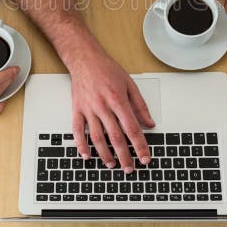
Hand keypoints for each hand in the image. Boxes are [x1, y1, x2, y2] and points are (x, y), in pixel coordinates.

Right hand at [69, 50, 155, 172]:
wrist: (84, 59)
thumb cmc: (107, 69)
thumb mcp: (130, 84)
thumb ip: (141, 106)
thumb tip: (150, 124)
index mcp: (118, 100)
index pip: (132, 128)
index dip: (140, 145)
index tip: (144, 157)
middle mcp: (103, 106)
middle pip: (115, 137)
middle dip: (124, 156)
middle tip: (130, 168)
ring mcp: (88, 109)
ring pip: (97, 137)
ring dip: (105, 154)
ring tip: (111, 164)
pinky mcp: (77, 109)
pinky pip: (78, 130)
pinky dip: (81, 145)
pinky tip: (87, 155)